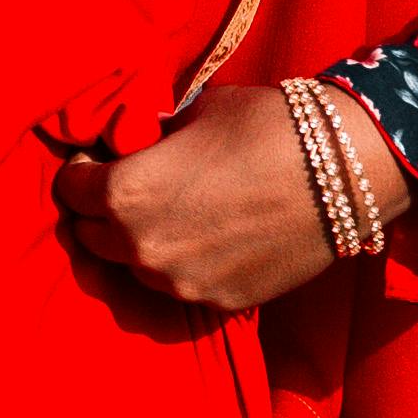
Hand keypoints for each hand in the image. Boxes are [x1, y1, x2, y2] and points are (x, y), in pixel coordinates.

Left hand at [51, 84, 399, 317]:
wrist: (347, 169)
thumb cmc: (268, 126)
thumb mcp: (193, 114)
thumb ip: (149, 138)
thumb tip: (131, 142)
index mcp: (125, 195)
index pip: (70, 190)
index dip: (82, 169)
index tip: (99, 158)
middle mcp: (142, 248)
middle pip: (93, 235)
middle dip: (103, 211)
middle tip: (130, 187)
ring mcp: (180, 283)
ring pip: (134, 266)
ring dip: (141, 242)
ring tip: (176, 213)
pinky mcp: (219, 302)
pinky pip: (180, 285)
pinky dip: (183, 263)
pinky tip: (211, 235)